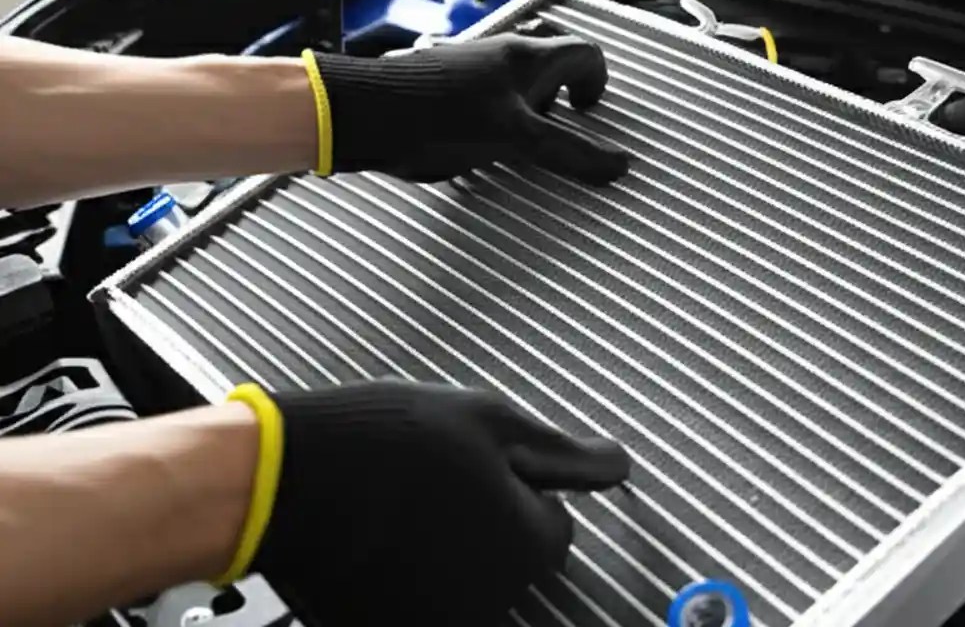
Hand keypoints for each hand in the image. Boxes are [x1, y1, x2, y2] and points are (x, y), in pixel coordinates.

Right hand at [235, 380, 630, 625]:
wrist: (282, 478)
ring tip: (402, 510)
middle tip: (436, 487)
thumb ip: (562, 453)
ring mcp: (438, 620)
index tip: (482, 471)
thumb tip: (618, 464)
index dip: (522, 493)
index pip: (554, 530)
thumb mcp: (488, 421)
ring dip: (448, 554)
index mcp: (526, 545)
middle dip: (487, 528)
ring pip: (467, 585)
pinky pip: (419, 602)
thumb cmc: (385, 439)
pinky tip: (380, 541)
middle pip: (512, 564)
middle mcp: (491, 598)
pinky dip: (407, 578)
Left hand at [305, 34, 628, 183]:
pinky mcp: (450, 95)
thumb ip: (569, 153)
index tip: (589, 114)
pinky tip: (485, 154)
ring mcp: (474, 74)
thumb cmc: (440, 115)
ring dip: (530, 118)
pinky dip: (499, 128)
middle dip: (562, 105)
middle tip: (559, 136)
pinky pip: (489, 106)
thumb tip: (618, 166)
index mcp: (528, 58)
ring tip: (522, 150)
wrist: (370, 117)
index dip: (597, 83)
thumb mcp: (517, 138)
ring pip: (520, 89)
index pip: (585, 55)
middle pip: (553, 71)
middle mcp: (503, 58)